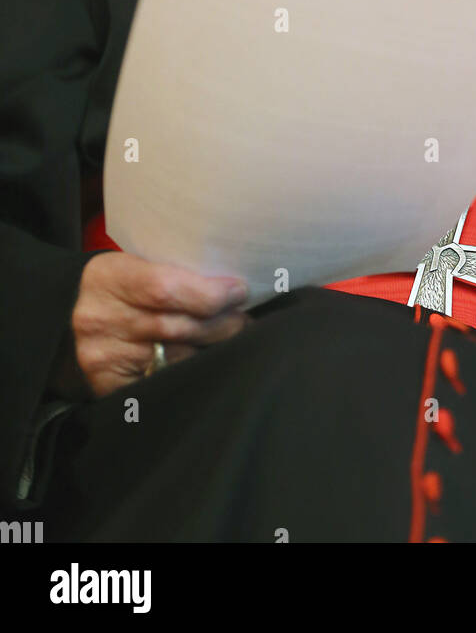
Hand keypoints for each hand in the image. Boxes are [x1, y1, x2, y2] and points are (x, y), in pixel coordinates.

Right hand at [53, 252, 250, 398]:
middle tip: (245, 319)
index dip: (210, 294)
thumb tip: (227, 283)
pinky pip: (162, 382)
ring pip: (178, 358)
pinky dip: (187, 372)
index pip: (167, 289)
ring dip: (212, 349)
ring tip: (233, 338)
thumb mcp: (128, 263)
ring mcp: (106, 359)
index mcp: (110, 280)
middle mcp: (105, 322)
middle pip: (180, 327)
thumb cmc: (107, 286)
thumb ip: (170, 271)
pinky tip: (203, 363)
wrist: (54, 320)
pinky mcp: (109, 387)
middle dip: (223, 324)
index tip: (239, 291)